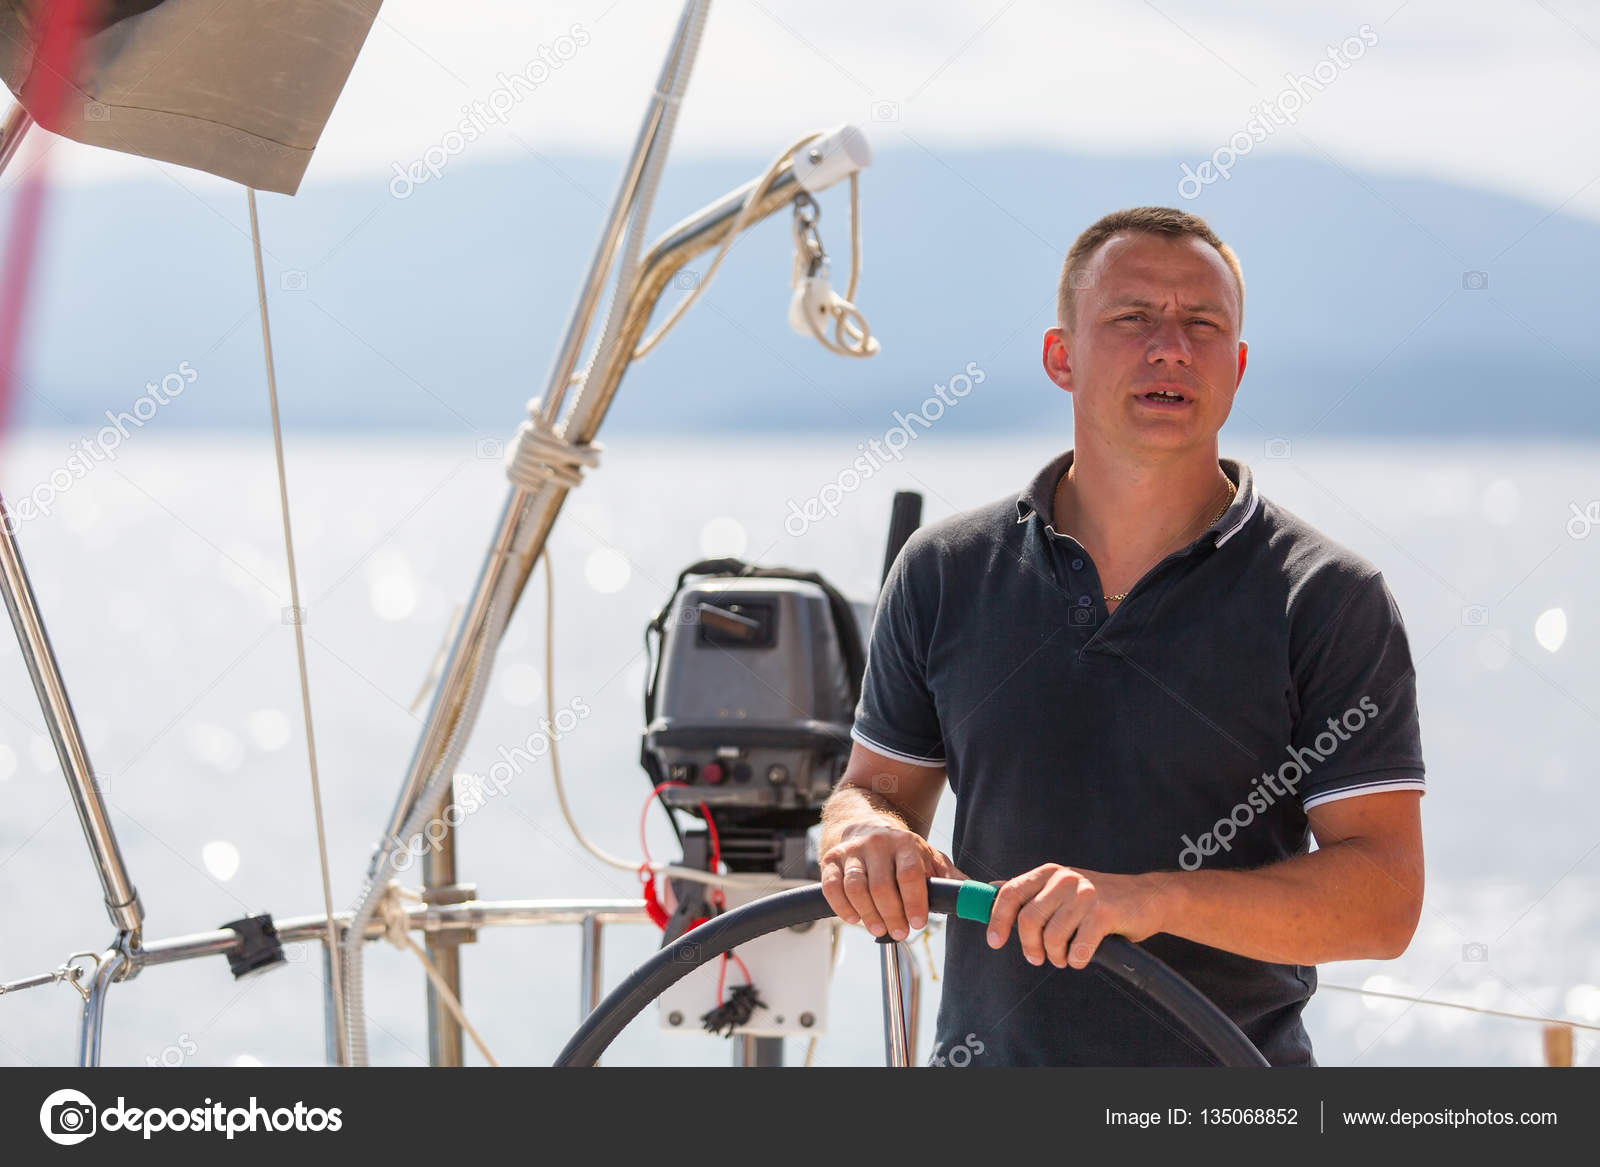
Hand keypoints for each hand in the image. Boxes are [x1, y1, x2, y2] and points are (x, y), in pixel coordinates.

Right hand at [820, 822, 965, 940]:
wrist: (867, 825)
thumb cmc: (905, 853)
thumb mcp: (932, 860)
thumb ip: (956, 881)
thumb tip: (994, 892)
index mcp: (907, 844)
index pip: (910, 875)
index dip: (914, 902)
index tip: (917, 923)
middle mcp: (878, 844)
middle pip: (882, 886)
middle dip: (892, 915)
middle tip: (899, 933)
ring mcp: (853, 850)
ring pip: (856, 887)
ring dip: (868, 915)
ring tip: (878, 930)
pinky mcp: (831, 858)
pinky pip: (832, 886)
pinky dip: (842, 907)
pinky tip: (854, 919)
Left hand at [986, 864, 1167, 968]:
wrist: (1146, 897)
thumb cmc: (1097, 899)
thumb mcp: (1060, 888)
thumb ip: (1028, 891)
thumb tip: (989, 890)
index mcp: (1048, 873)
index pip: (1010, 893)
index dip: (998, 919)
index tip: (994, 942)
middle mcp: (1064, 879)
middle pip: (1028, 920)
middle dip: (1030, 947)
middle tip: (1038, 958)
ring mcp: (1085, 894)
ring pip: (1052, 937)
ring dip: (1056, 956)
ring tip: (1064, 957)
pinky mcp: (1105, 912)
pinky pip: (1079, 948)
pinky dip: (1077, 960)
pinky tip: (1082, 956)